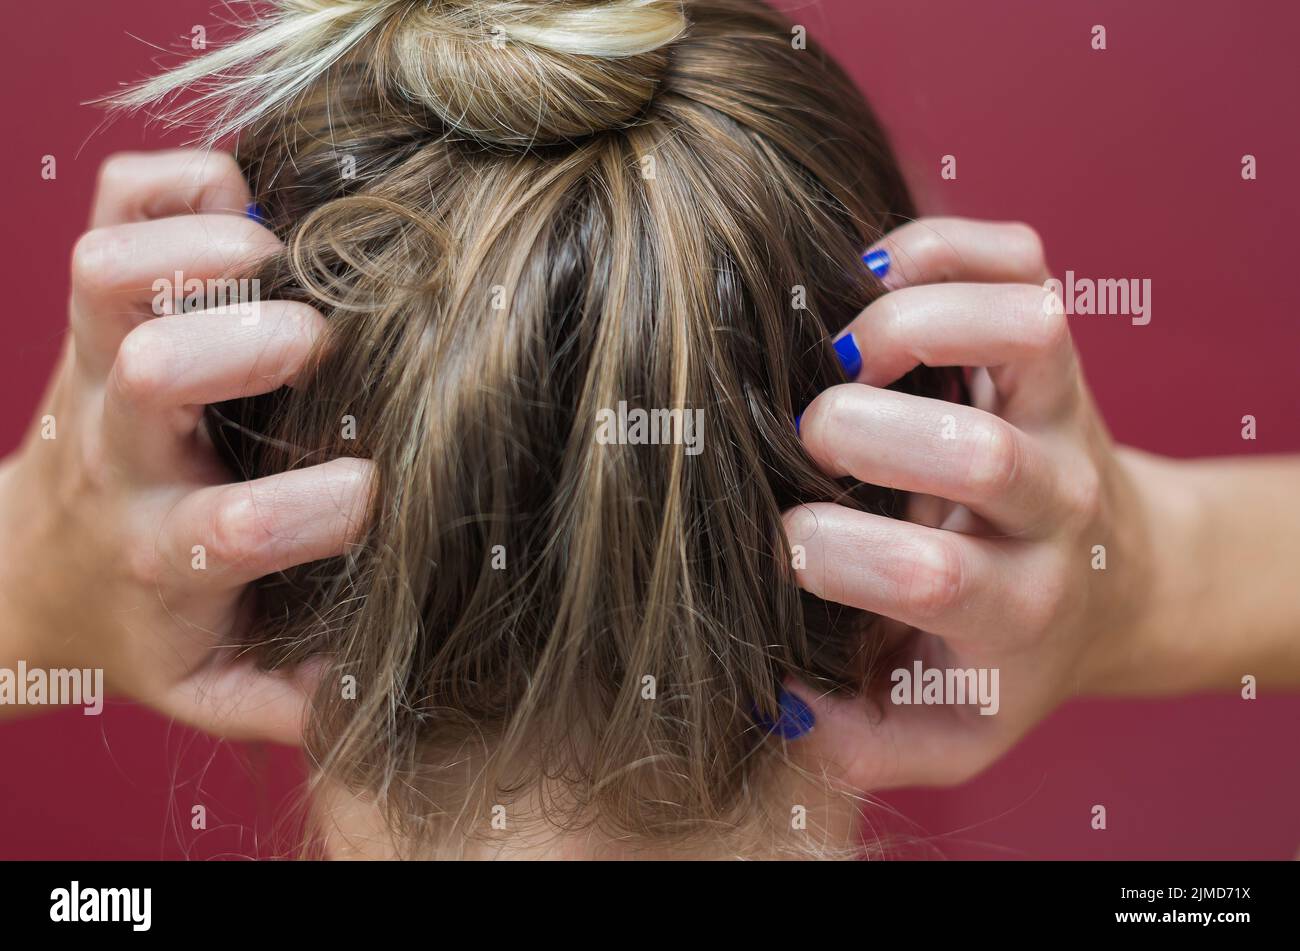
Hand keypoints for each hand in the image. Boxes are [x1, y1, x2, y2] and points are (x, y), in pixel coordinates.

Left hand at [0, 150, 370, 742]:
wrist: (25, 576)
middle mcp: (121, 452)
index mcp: (165, 553)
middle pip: (155, 370)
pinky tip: (241, 211)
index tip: (374, 492)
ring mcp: (93, 369)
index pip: (240, 529)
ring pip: (112, 270)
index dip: (328, 504)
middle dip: (257, 341)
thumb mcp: (210, 690)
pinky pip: (112, 206)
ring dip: (207, 244)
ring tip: (276, 263)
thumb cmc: (138, 624)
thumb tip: (376, 689)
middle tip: (319, 347)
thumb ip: (291, 701)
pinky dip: (180, 182)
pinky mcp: (90, 312)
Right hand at [783, 217, 1166, 788]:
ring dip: (908, 326)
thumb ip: (857, 741)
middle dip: (854, 434)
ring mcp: (1059, 410)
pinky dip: (935, 246)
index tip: (787, 541)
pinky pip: (1015, 259)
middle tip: (809, 441)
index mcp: (1015, 607)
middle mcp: (1052, 503)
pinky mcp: (1053, 345)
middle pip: (976, 455)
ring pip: (1020, 329)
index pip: (925, 574)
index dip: (827, 549)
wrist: (1115, 581)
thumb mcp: (944, 731)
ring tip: (845, 356)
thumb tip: (774, 698)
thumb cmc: (1005, 654)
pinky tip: (874, 287)